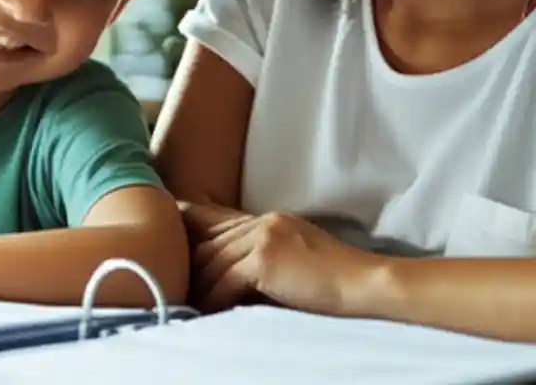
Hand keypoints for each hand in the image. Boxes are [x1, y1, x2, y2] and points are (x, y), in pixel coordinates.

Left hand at [181, 202, 375, 314]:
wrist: (364, 287)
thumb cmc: (333, 285)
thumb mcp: (293, 261)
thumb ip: (261, 260)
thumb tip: (224, 281)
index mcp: (268, 220)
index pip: (214, 220)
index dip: (188, 231)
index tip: (171, 251)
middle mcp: (263, 222)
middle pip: (208, 243)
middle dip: (191, 270)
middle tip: (176, 293)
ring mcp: (264, 236)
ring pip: (211, 263)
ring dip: (201, 290)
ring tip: (191, 310)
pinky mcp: (266, 258)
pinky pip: (224, 280)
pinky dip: (215, 300)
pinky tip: (213, 315)